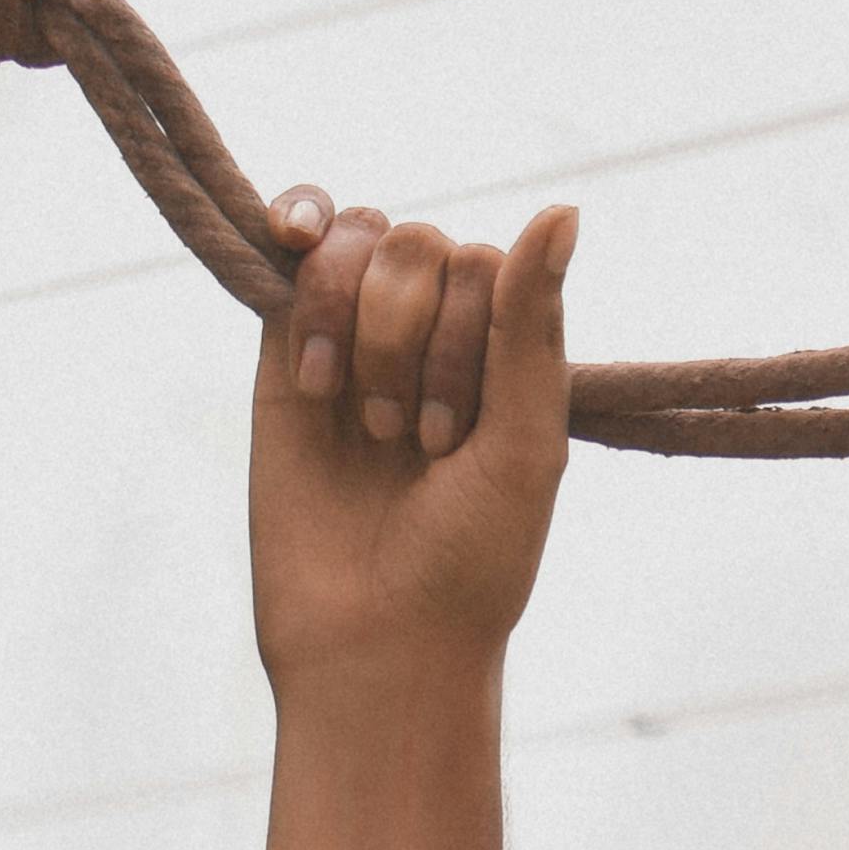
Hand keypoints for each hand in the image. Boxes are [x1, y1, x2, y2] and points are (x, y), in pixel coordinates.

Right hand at [250, 195, 578, 695]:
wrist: (376, 643)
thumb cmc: (470, 562)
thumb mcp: (526, 444)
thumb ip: (533, 325)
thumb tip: (564, 206)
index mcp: (502, 357)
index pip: (483, 265)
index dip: (461, 339)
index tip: (452, 442)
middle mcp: (435, 337)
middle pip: (418, 246)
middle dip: (409, 341)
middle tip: (409, 445)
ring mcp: (358, 340)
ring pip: (359, 242)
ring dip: (358, 330)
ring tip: (362, 428)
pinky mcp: (285, 353)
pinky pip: (297, 250)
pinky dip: (300, 228)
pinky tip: (292, 237)